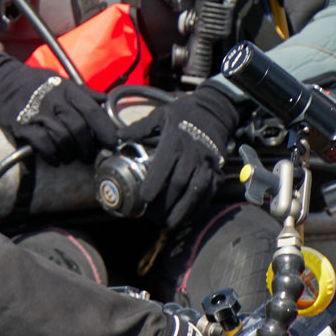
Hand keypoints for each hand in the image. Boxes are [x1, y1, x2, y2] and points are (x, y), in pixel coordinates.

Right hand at [0, 58, 115, 164]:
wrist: (2, 82)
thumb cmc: (35, 84)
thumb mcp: (61, 82)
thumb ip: (84, 93)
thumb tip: (106, 101)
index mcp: (67, 90)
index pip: (93, 111)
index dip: (105, 130)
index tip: (110, 144)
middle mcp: (54, 101)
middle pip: (79, 129)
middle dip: (87, 147)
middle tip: (88, 155)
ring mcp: (38, 114)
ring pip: (63, 139)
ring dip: (70, 153)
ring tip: (70, 157)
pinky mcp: (23, 126)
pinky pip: (43, 144)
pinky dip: (52, 155)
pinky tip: (55, 159)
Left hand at [134, 86, 239, 228]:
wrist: (215, 111)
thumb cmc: (184, 113)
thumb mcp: (161, 114)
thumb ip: (140, 127)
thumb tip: (118, 135)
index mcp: (176, 140)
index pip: (164, 165)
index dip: (154, 183)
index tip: (144, 197)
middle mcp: (193, 154)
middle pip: (179, 183)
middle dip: (165, 203)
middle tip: (152, 217)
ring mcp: (207, 164)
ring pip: (195, 191)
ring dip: (183, 210)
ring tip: (169, 224)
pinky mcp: (217, 171)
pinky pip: (209, 193)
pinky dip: (199, 207)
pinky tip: (188, 218)